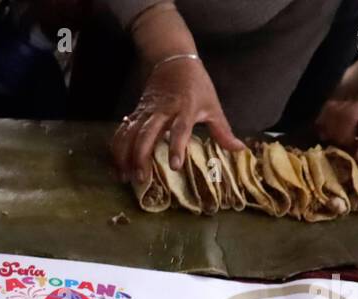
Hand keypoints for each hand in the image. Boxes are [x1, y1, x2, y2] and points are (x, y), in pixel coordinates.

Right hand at [111, 57, 243, 185]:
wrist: (173, 60)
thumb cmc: (197, 84)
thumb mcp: (213, 106)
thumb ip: (223, 131)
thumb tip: (239, 150)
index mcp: (185, 108)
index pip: (180, 129)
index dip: (176, 147)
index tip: (174, 166)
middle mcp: (163, 110)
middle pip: (147, 134)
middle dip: (141, 157)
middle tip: (141, 179)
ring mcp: (146, 111)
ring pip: (130, 134)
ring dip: (125, 156)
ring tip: (125, 177)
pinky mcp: (136, 113)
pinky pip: (123, 131)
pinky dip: (117, 148)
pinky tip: (117, 166)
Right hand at [316, 53, 357, 158]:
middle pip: (346, 115)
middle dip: (343, 137)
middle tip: (349, 156)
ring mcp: (356, 100)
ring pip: (333, 113)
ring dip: (331, 134)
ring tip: (338, 152)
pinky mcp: (347, 103)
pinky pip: (327, 114)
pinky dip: (323, 127)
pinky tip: (328, 142)